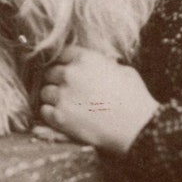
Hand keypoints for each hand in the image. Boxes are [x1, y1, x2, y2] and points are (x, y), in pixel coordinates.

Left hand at [40, 48, 159, 154]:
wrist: (136, 126)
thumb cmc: (134, 98)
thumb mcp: (123, 70)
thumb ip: (104, 64)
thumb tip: (100, 63)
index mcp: (85, 59)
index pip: (62, 55)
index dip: (65, 64)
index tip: (69, 72)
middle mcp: (70, 74)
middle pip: (50, 73)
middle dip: (57, 81)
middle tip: (68, 91)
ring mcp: (63, 96)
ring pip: (45, 92)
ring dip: (53, 98)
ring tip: (67, 105)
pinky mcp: (60, 116)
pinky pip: (45, 111)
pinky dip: (51, 114)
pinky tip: (64, 116)